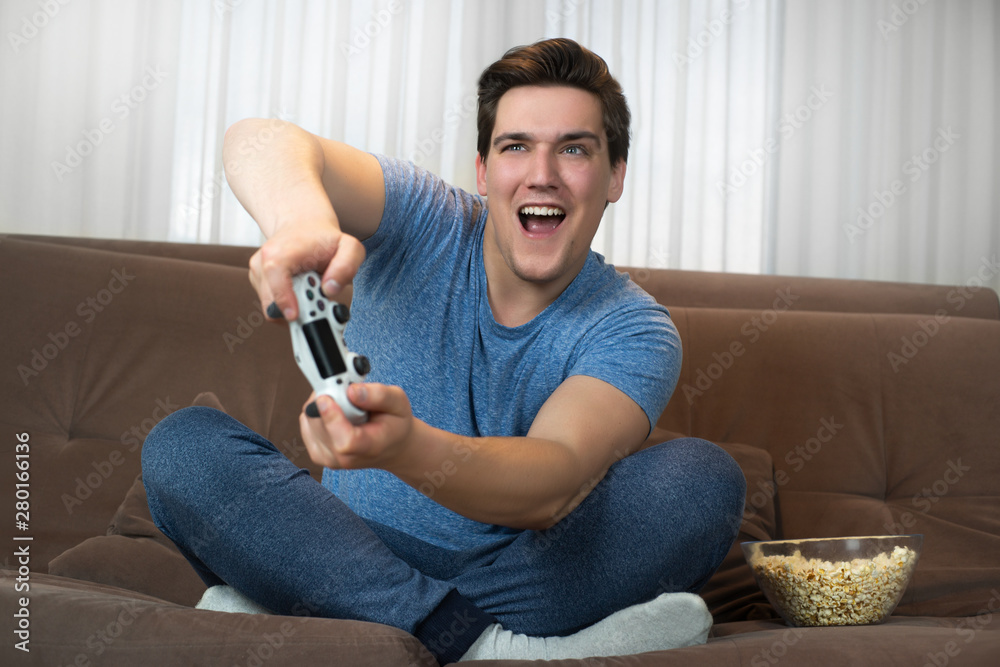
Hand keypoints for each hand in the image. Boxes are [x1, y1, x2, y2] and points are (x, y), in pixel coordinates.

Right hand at [249, 219, 365, 320]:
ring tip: (312, 289)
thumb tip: (330, 290)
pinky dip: (289, 302)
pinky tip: (302, 288)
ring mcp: (258, 273)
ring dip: (295, 306)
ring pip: (272, 308)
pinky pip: (273, 305)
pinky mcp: (258, 282)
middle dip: (298, 309)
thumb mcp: (348, 247)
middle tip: (319, 299)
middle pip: (273, 304)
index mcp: (279, 254)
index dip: (284, 301)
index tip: (295, 315)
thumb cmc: (323, 239)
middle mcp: (262, 263)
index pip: (275, 281)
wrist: (302, 224)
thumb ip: (347, 266)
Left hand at [299, 383, 415, 470]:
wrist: (390, 446)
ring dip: (322, 404)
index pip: (345, 442)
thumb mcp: (398, 403)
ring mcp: (328, 458)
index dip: (332, 419)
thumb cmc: (394, 424)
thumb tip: (352, 391)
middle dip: (330, 399)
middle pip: (321, 424)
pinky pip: (306, 423)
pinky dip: (317, 411)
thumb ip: (379, 395)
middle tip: (347, 391)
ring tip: (345, 403)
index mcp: (370, 448)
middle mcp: (345, 458)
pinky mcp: (317, 453)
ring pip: (310, 420)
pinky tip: (335, 411)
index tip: (327, 398)